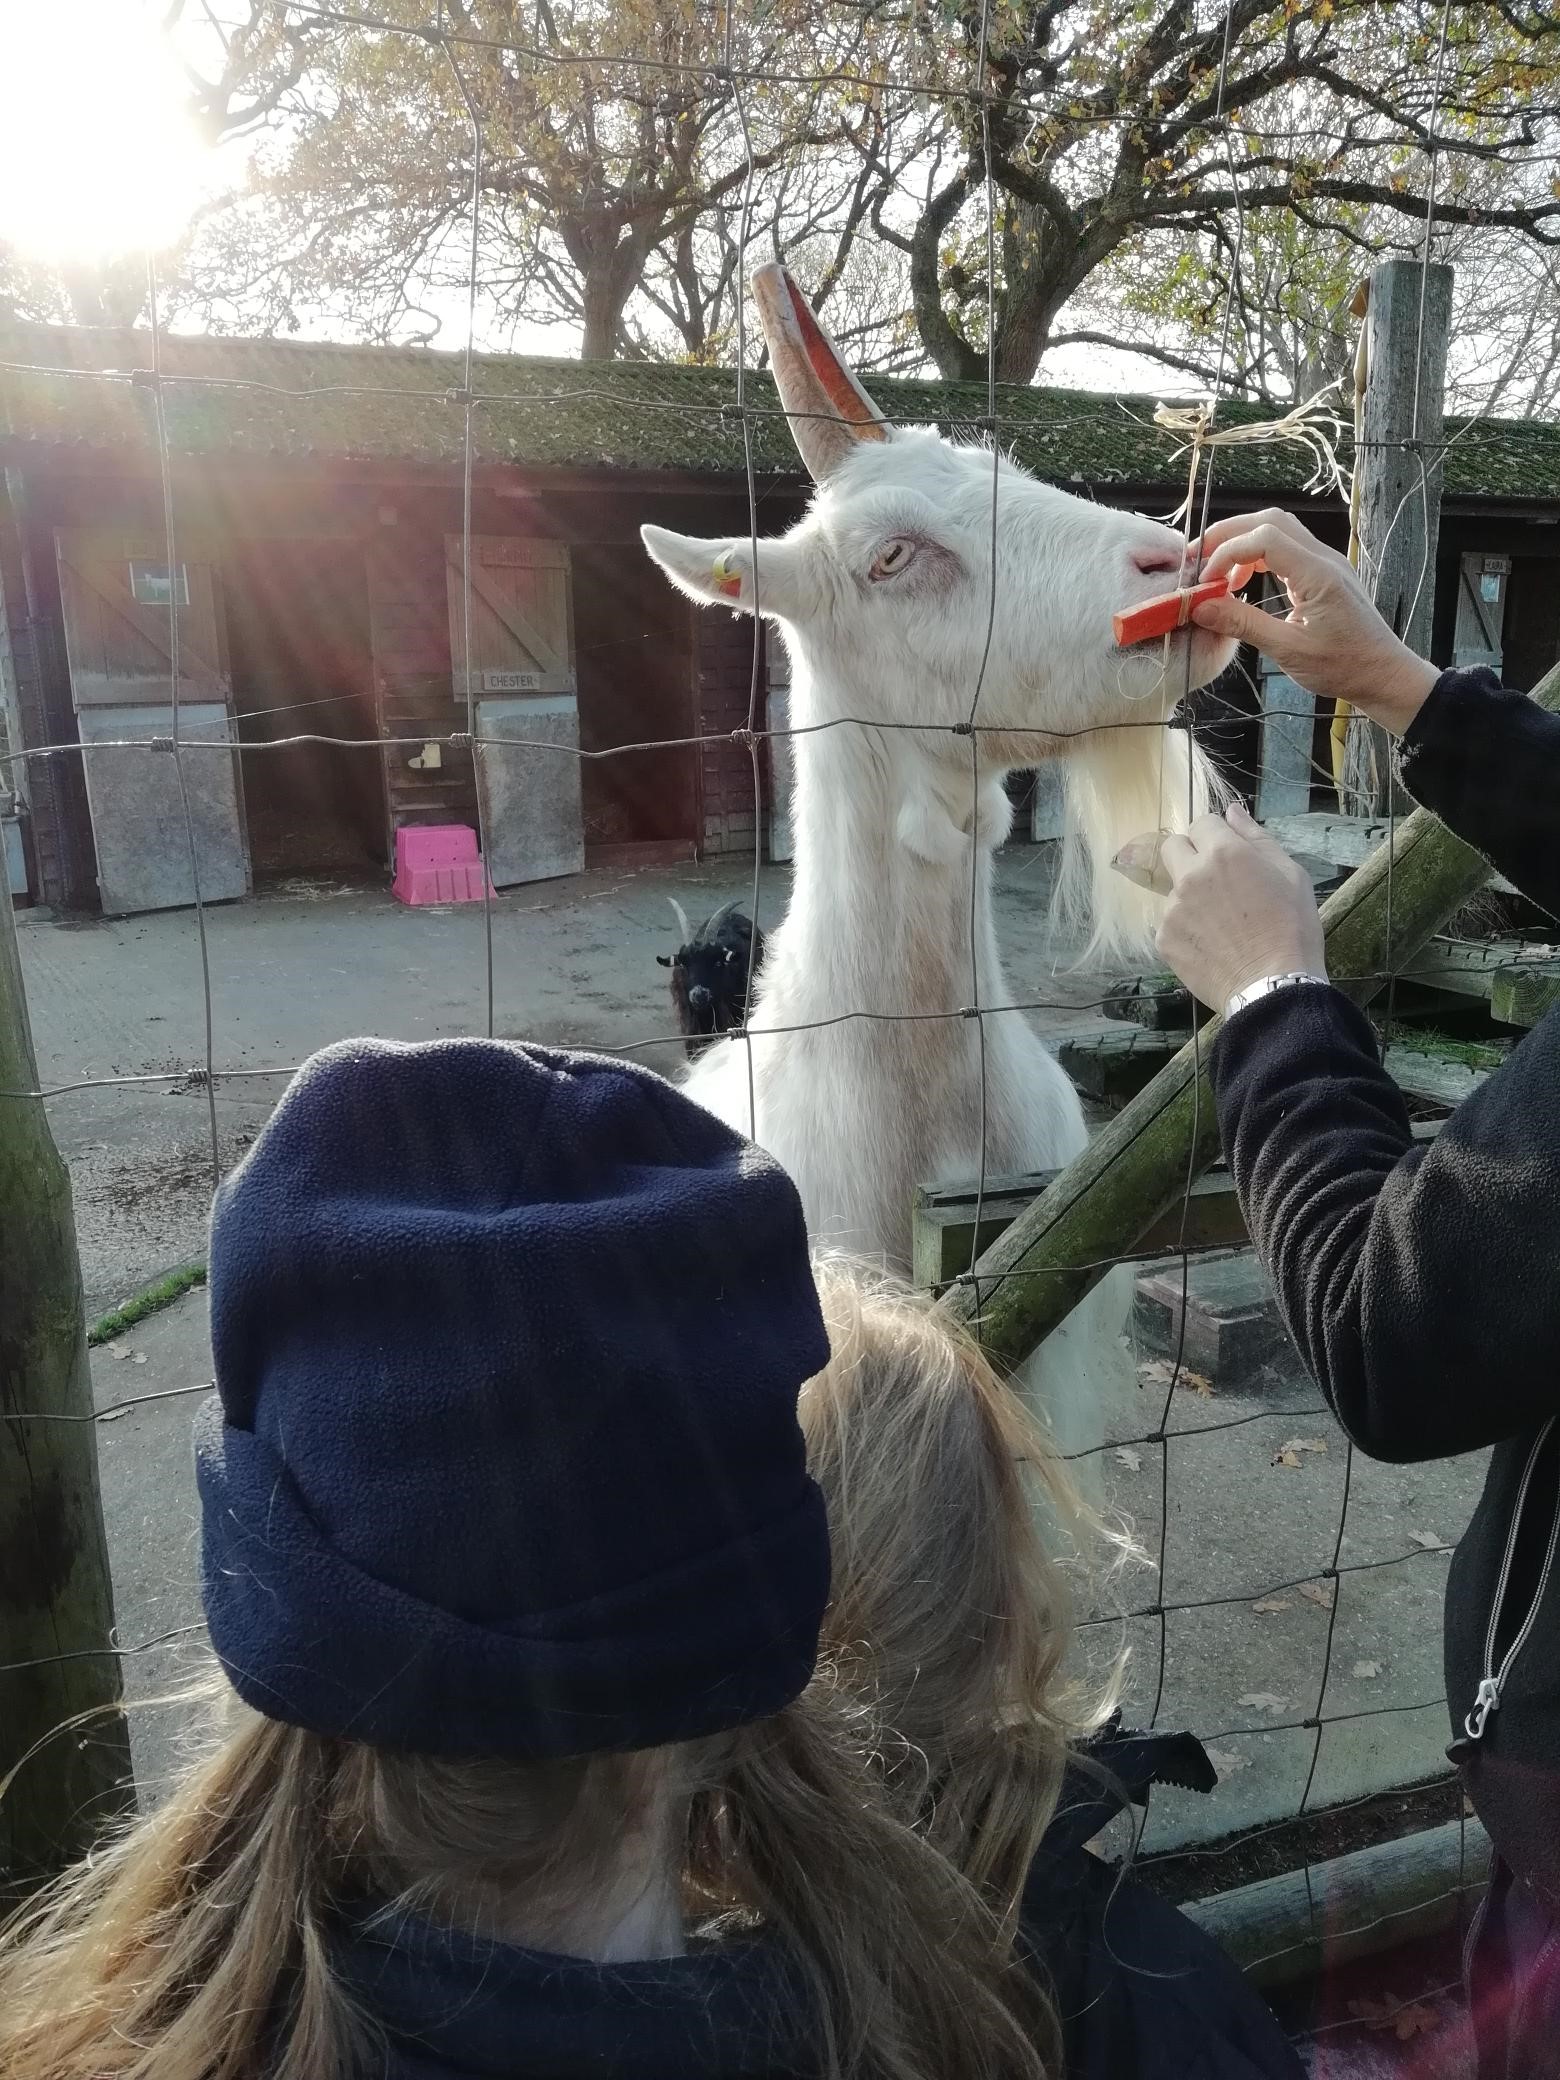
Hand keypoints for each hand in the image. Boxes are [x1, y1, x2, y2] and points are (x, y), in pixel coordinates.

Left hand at [1156, 802, 1327, 1011]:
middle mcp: (1190, 875)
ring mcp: (1172, 908)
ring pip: (1172, 888)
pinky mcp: (1164, 938)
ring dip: (1190, 895)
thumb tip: (1232, 810)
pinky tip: (1211, 944)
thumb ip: (1256, 837)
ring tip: (1220, 923)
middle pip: (1172, 847)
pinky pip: (1170, 921)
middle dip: (1189, 854)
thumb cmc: (1293, 928)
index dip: (1216, 835)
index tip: (1228, 853)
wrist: (1273, 986)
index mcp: (1223, 853)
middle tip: (1214, 879)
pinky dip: (1186, 928)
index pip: (1202, 822)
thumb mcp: (1290, 874)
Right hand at [1187, 508, 1439, 737]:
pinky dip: (1258, 556)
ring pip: (1278, 529)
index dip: (1226, 553)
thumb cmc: (1342, 666)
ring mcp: (1326, 561)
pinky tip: (1243, 581)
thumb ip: (1243, 624)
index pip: (1263, 538)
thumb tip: (1201, 607)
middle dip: (1228, 535)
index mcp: (1317, 574)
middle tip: (1198, 560)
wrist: (1382, 673)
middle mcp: (1323, 558)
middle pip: (1269, 520)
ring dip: (1243, 543)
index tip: (1206, 583)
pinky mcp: (1324, 571)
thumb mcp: (1287, 650)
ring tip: (1218, 574)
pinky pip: (1287, 547)